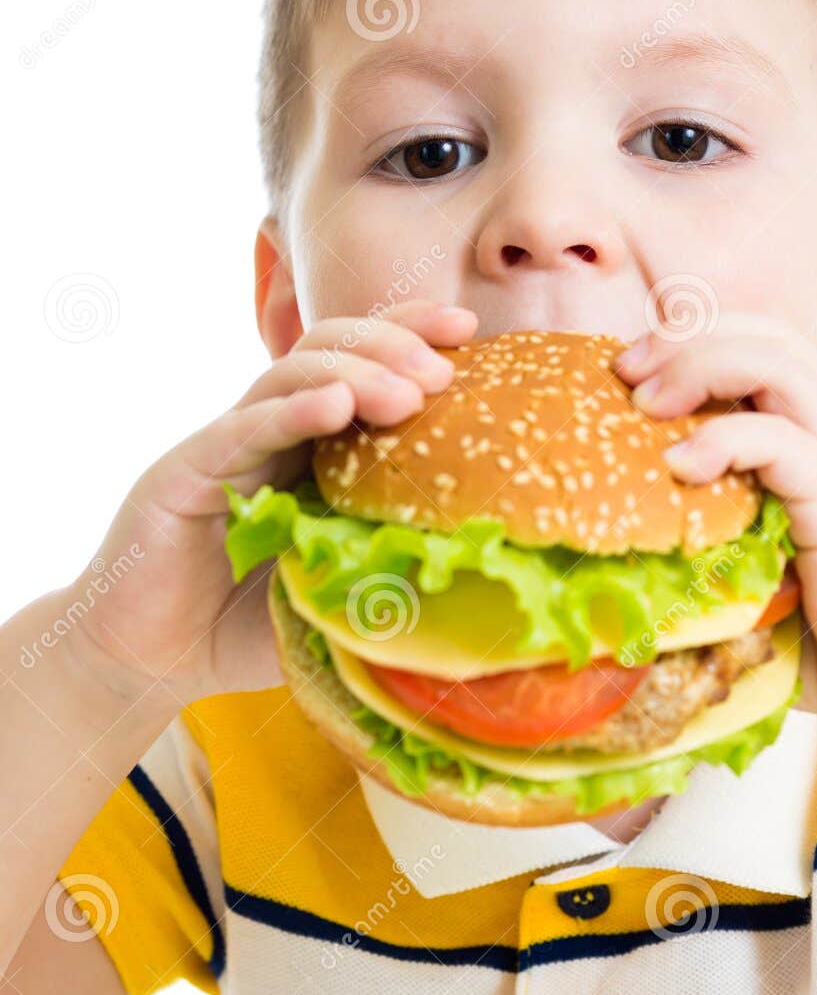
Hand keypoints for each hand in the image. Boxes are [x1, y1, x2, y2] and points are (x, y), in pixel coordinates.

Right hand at [68, 301, 477, 709]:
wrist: (151, 661)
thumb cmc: (249, 626)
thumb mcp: (341, 595)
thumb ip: (395, 572)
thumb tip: (485, 575)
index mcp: (314, 446)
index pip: (365, 363)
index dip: (413, 335)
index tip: (470, 333)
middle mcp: (272, 430)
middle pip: (332, 347)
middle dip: (394, 344)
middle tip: (445, 371)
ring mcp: (229, 444)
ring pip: (291, 372)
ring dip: (356, 371)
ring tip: (408, 393)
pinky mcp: (186, 471)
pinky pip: (243, 428)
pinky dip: (291, 411)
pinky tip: (334, 405)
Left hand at [615, 315, 816, 759]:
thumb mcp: (756, 583)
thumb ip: (706, 556)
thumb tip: (609, 575)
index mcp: (814, 449)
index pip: (763, 348)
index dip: (694, 341)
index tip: (628, 375)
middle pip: (770, 336)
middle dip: (687, 338)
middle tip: (626, 373)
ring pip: (783, 365)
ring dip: (702, 366)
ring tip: (646, 404)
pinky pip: (788, 442)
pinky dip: (727, 438)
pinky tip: (680, 466)